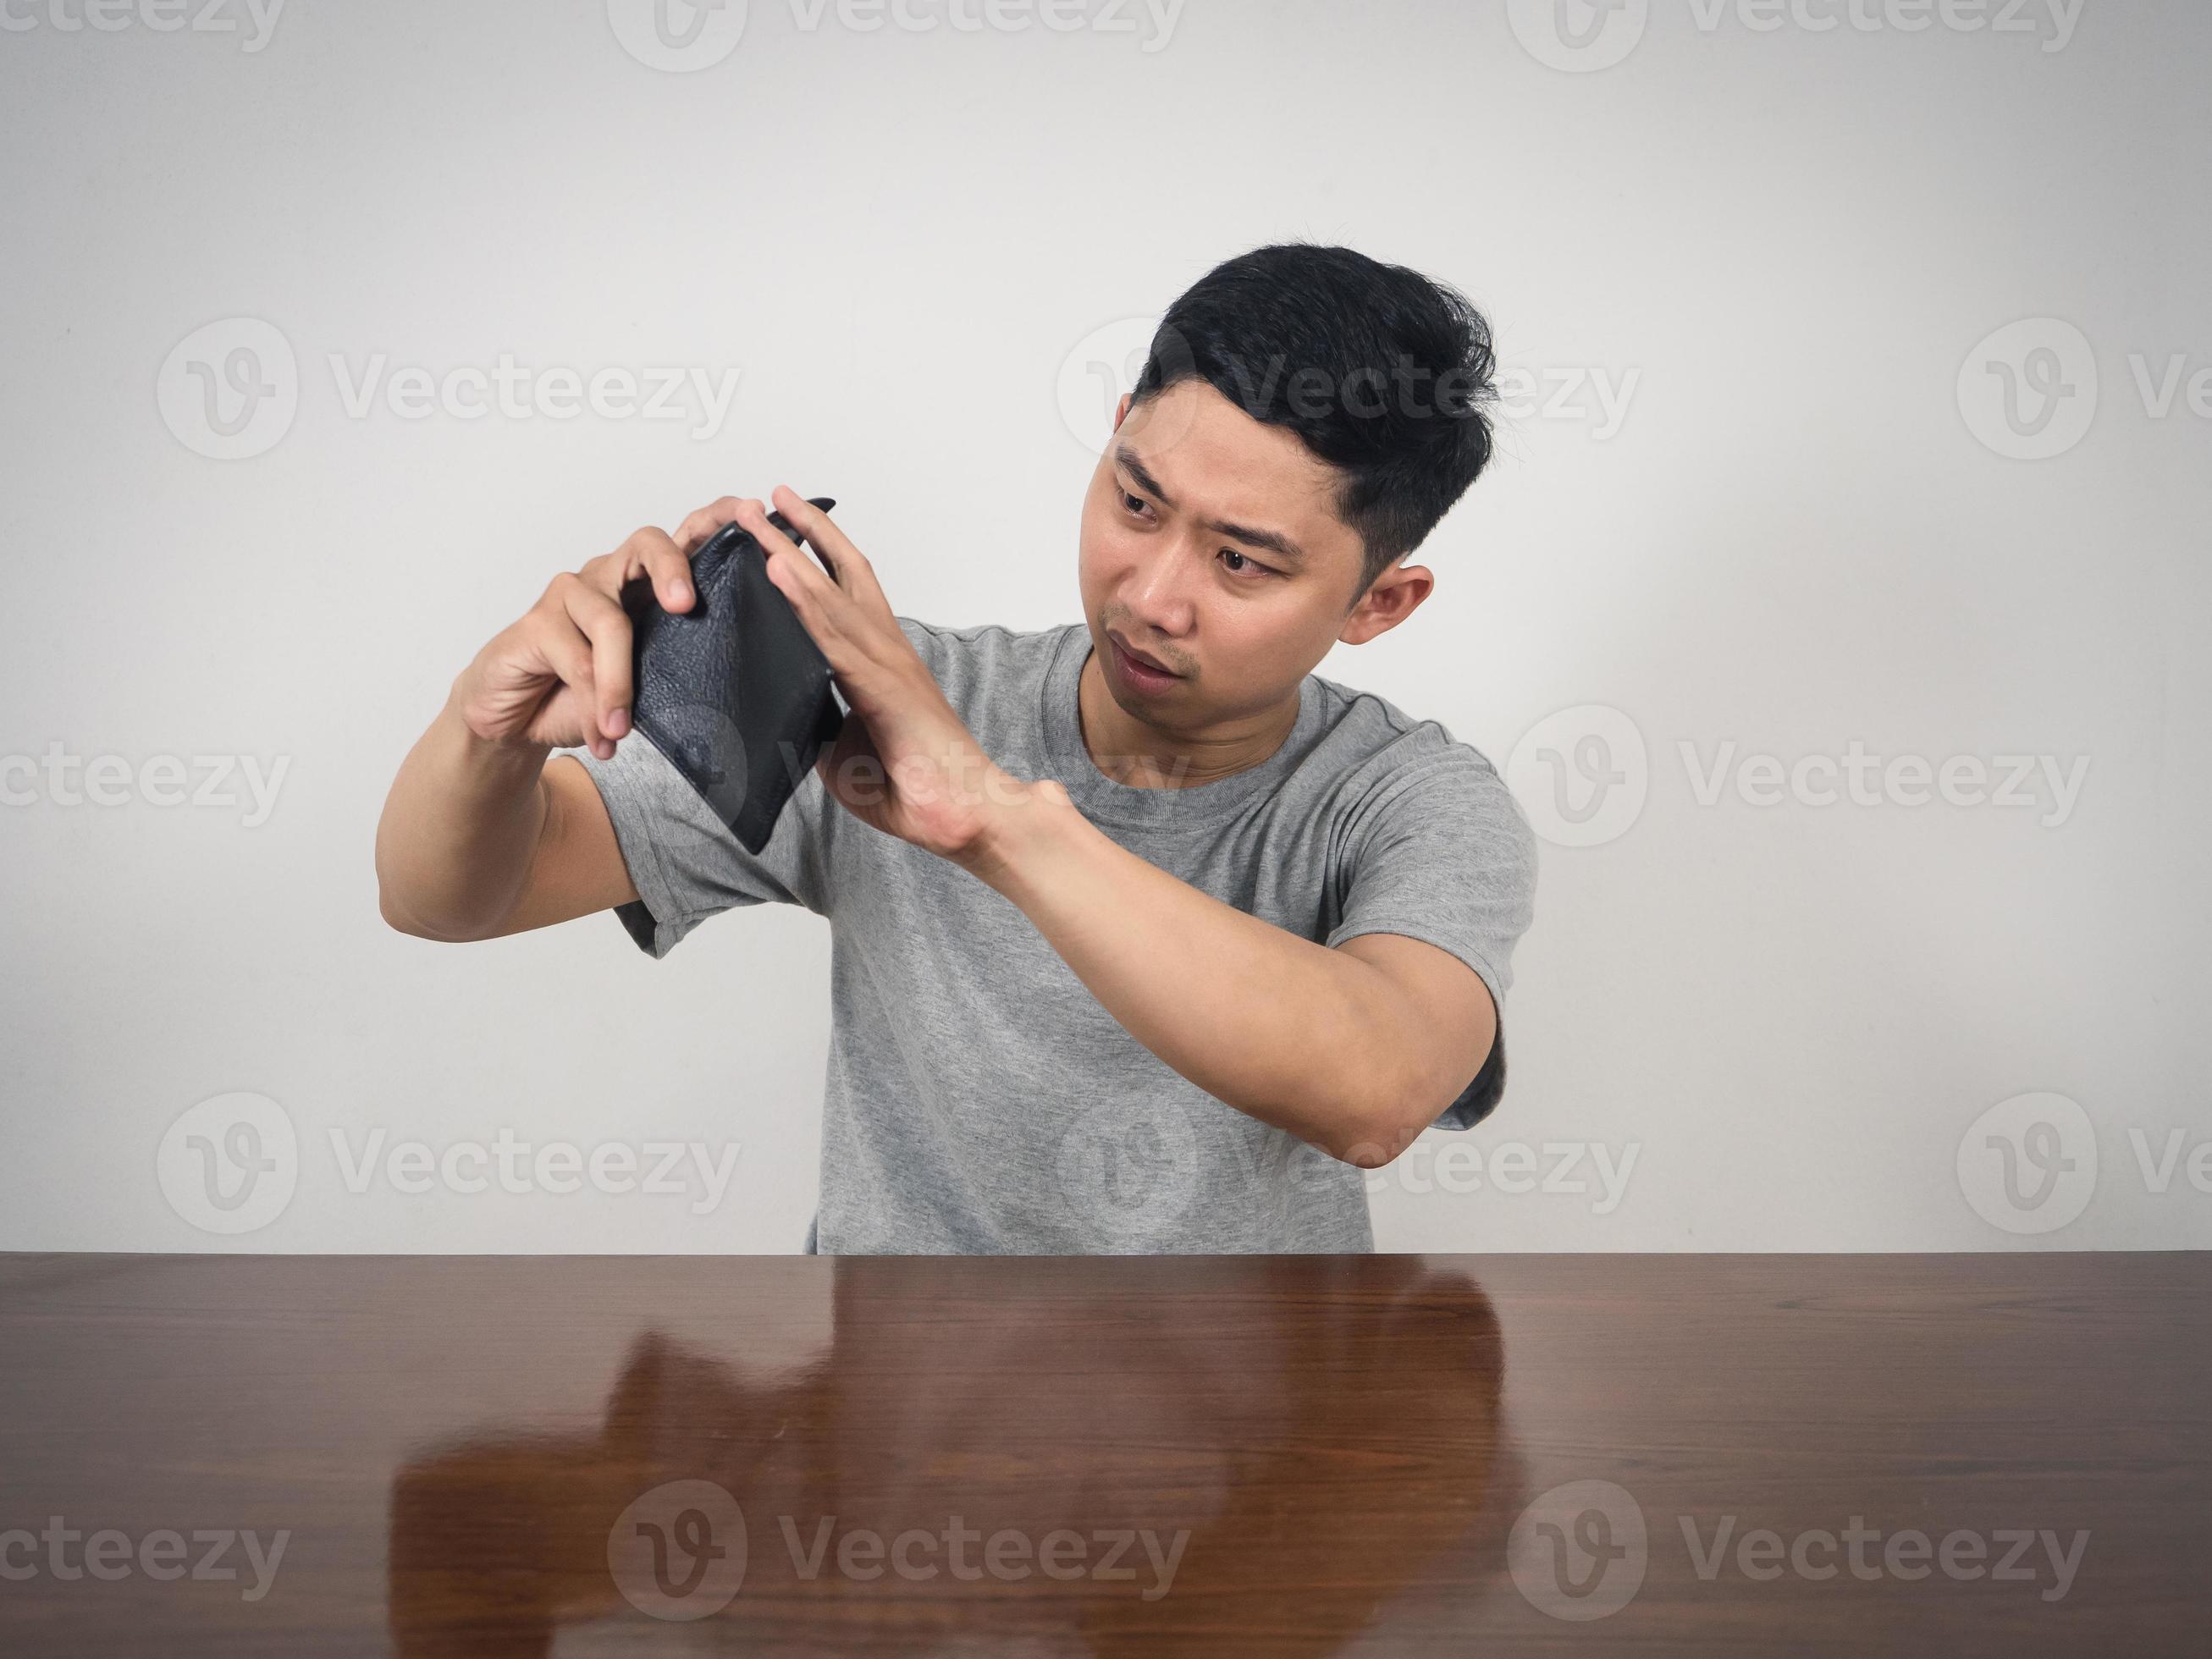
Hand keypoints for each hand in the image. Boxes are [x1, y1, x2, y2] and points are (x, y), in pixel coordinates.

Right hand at [451, 498, 747, 760]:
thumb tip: (724, 682)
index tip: (750, 509)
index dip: (714, 520)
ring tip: (622, 728)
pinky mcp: (536, 622)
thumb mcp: (645, 682)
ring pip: (611, 623)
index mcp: (645, 585)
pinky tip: (601, 735)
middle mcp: (609, 577)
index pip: (683, 538)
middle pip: (647, 544)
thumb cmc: (587, 694)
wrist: (519, 719)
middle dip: (673, 569)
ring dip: (620, 684)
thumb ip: (673, 665)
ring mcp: (571, 594)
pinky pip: (575, 659)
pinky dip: (592, 702)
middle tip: (686, 607)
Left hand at [735, 485, 1054, 862]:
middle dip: (804, 531)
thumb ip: (818, 726)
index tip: (781, 531)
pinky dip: (804, 599)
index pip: (844, 600)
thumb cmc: (916, 789)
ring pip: (831, 593)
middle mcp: (887, 652)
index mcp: (880, 666)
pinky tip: (778, 569)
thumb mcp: (844, 754)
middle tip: (767, 497)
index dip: (813, 561)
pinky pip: (833, 633)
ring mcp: (886, 664)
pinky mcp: (881, 686)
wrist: (962, 814)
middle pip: (843, 573)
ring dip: (791, 550)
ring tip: (755, 515)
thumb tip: (783, 719)